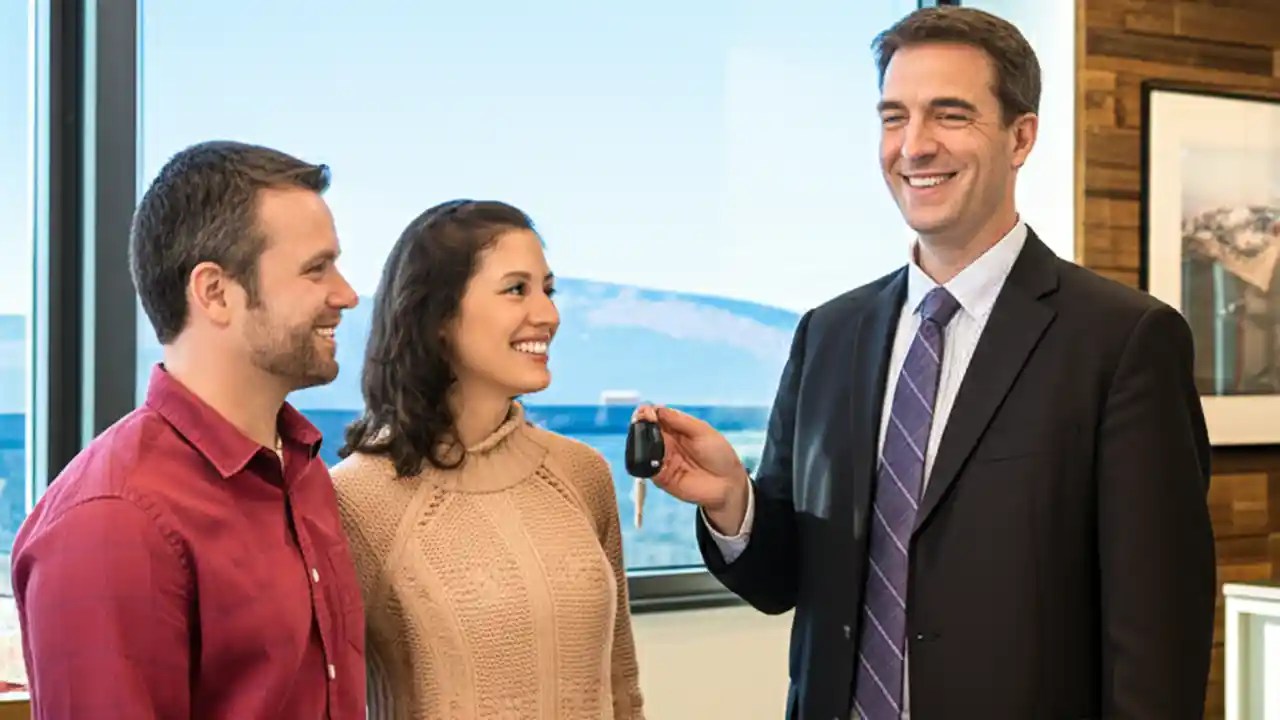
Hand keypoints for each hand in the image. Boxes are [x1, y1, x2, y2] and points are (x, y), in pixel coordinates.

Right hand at [632, 404, 749, 532]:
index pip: (656, 417)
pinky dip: (643, 462)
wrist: (728, 483)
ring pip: (643, 449)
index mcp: (676, 429)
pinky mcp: (660, 477)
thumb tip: (658, 409)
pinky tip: (646, 455)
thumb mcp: (702, 431)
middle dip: (641, 424)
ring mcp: (662, 460)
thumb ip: (680, 421)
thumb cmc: (719, 453)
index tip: (646, 411)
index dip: (649, 412)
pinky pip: (647, 468)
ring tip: (643, 437)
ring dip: (639, 442)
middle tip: (642, 421)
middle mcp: (666, 442)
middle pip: (646, 431)